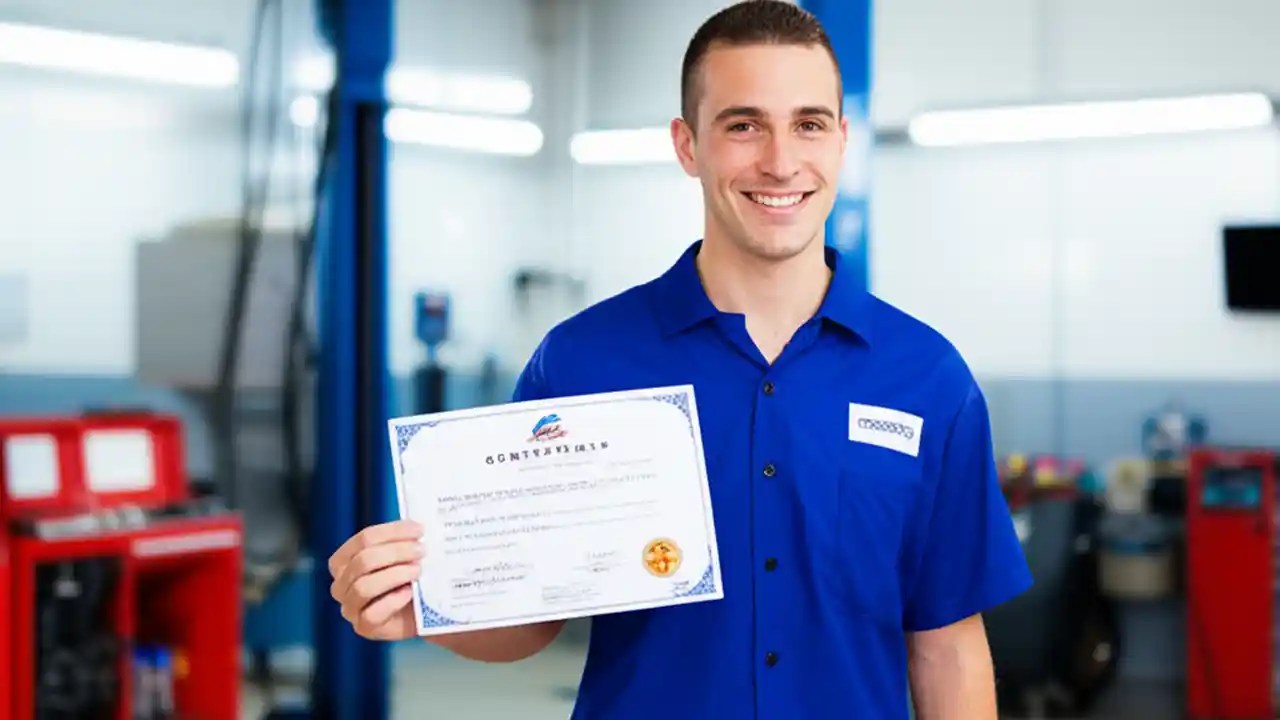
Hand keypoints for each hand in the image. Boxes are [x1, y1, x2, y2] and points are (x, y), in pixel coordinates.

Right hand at [328, 519, 424, 639]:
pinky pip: (372, 613)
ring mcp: (350, 608)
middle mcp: (341, 584)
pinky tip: (409, 593)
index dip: (392, 532)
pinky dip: (392, 601)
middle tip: (421, 550)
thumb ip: (403, 540)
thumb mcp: (402, 556)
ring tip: (418, 570)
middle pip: (363, 561)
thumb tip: (417, 526)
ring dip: (395, 575)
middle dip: (396, 552)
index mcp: (344, 560)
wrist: (421, 614)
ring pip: (364, 587)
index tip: (419, 530)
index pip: (364, 539)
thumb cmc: (407, 579)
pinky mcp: (363, 627)